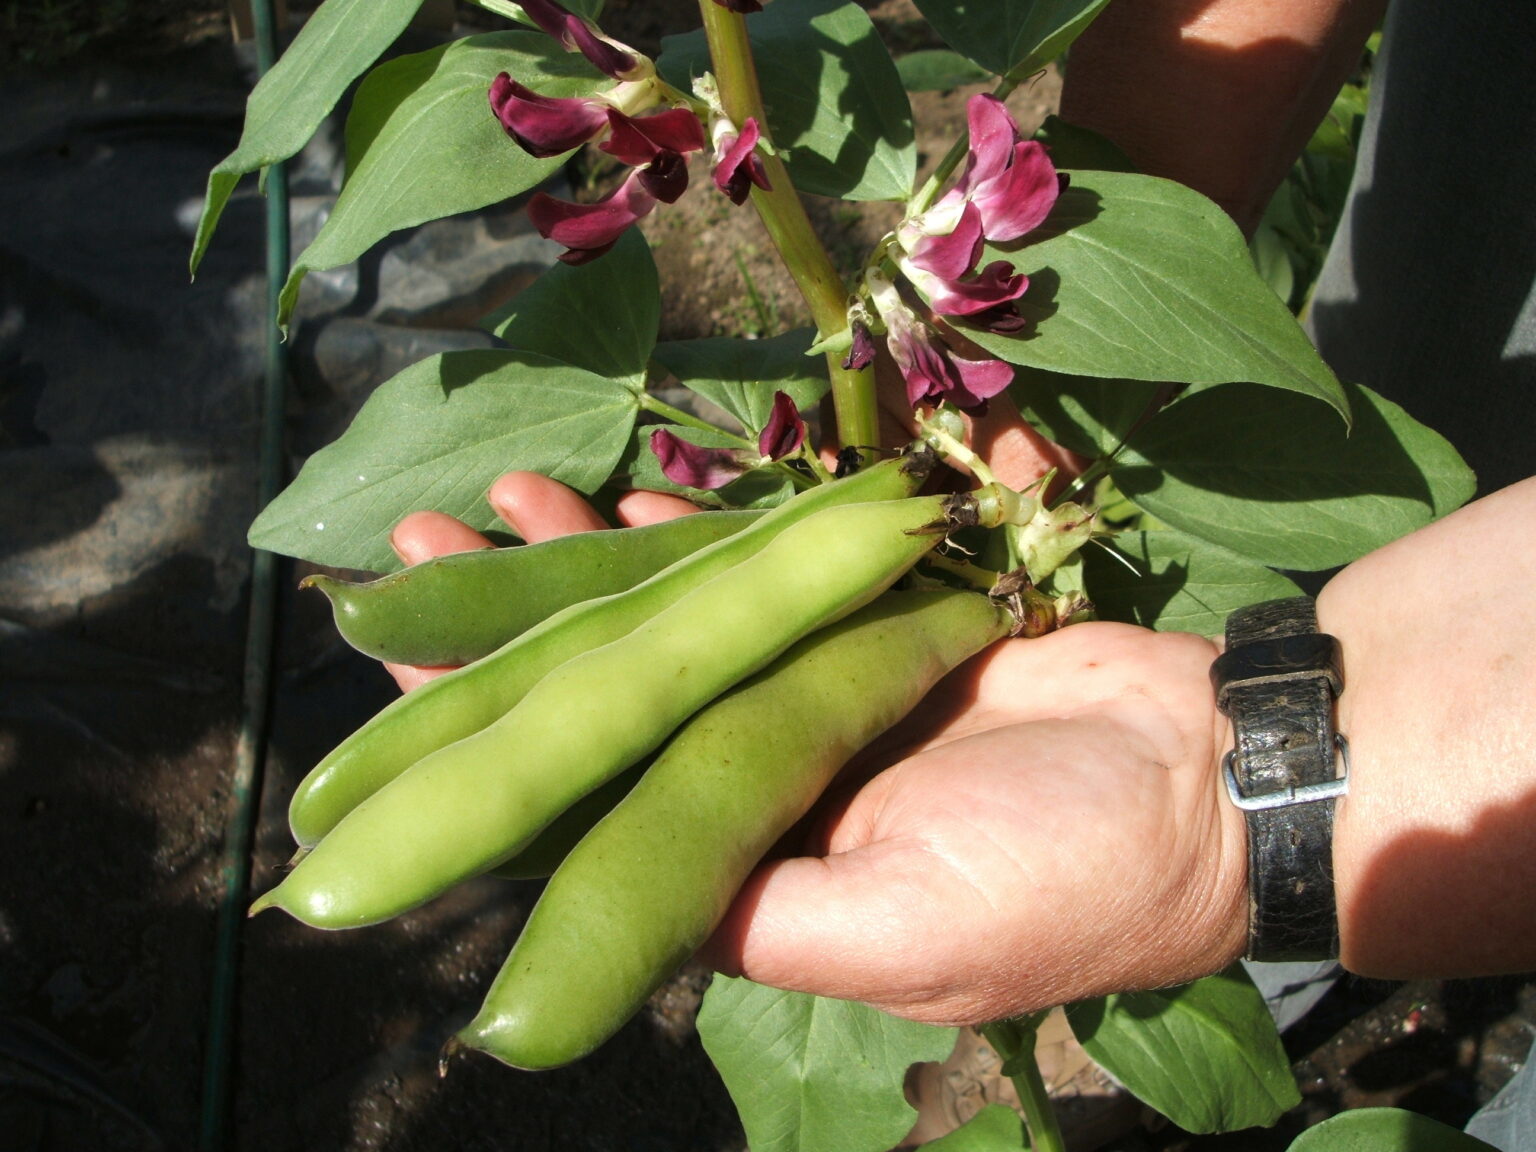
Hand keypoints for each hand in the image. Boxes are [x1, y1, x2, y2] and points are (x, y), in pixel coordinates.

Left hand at [386, 471, 1247, 1021]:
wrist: (1204, 776)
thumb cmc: (1065, 872)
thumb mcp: (914, 929)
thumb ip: (767, 915)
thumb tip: (636, 898)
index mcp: (756, 869)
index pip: (585, 803)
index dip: (481, 740)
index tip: (389, 666)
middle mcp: (767, 783)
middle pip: (609, 701)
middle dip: (506, 629)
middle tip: (405, 550)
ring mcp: (814, 699)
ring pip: (673, 625)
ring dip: (583, 566)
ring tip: (489, 501)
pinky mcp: (867, 633)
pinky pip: (762, 580)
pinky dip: (697, 545)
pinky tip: (620, 505)